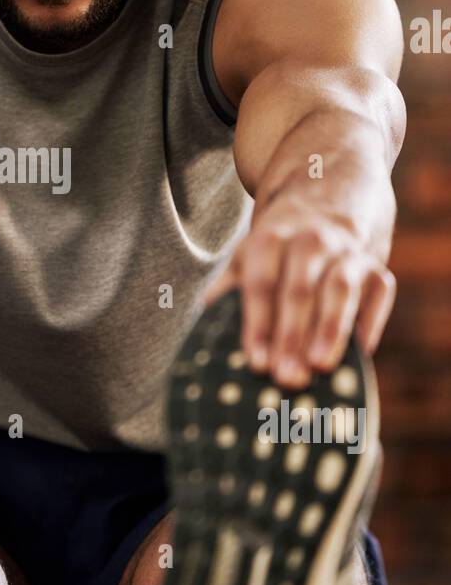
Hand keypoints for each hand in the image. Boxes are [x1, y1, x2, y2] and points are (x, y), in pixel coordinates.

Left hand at [204, 201, 395, 388]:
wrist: (327, 207)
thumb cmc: (277, 252)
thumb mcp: (245, 259)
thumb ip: (227, 293)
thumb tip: (204, 334)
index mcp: (270, 240)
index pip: (261, 284)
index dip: (259, 324)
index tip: (257, 362)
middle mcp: (311, 241)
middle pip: (300, 290)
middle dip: (292, 336)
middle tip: (286, 378)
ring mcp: (347, 254)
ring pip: (340, 290)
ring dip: (330, 329)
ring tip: (320, 367)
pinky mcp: (377, 269)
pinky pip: (378, 296)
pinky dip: (369, 322)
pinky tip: (360, 353)